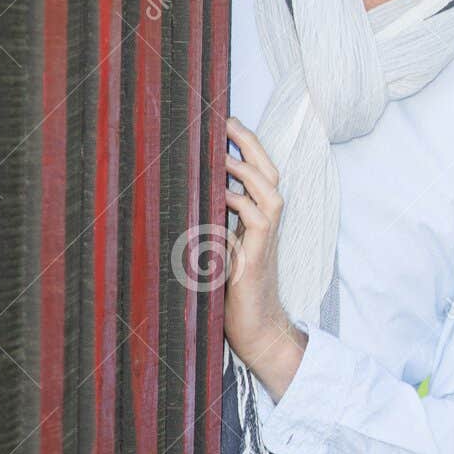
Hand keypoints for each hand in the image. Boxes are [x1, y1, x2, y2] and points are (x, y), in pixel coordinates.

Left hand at [223, 116, 306, 399]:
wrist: (256, 332)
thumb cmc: (232, 294)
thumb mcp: (220, 250)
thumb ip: (212, 225)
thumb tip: (183, 198)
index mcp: (257, 221)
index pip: (260, 173)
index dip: (248, 146)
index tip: (227, 121)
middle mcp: (266, 227)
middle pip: (270, 174)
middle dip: (251, 145)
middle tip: (229, 122)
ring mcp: (264, 243)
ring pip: (270, 194)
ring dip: (249, 172)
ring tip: (225, 155)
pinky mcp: (255, 261)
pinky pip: (257, 224)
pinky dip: (241, 206)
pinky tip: (221, 196)